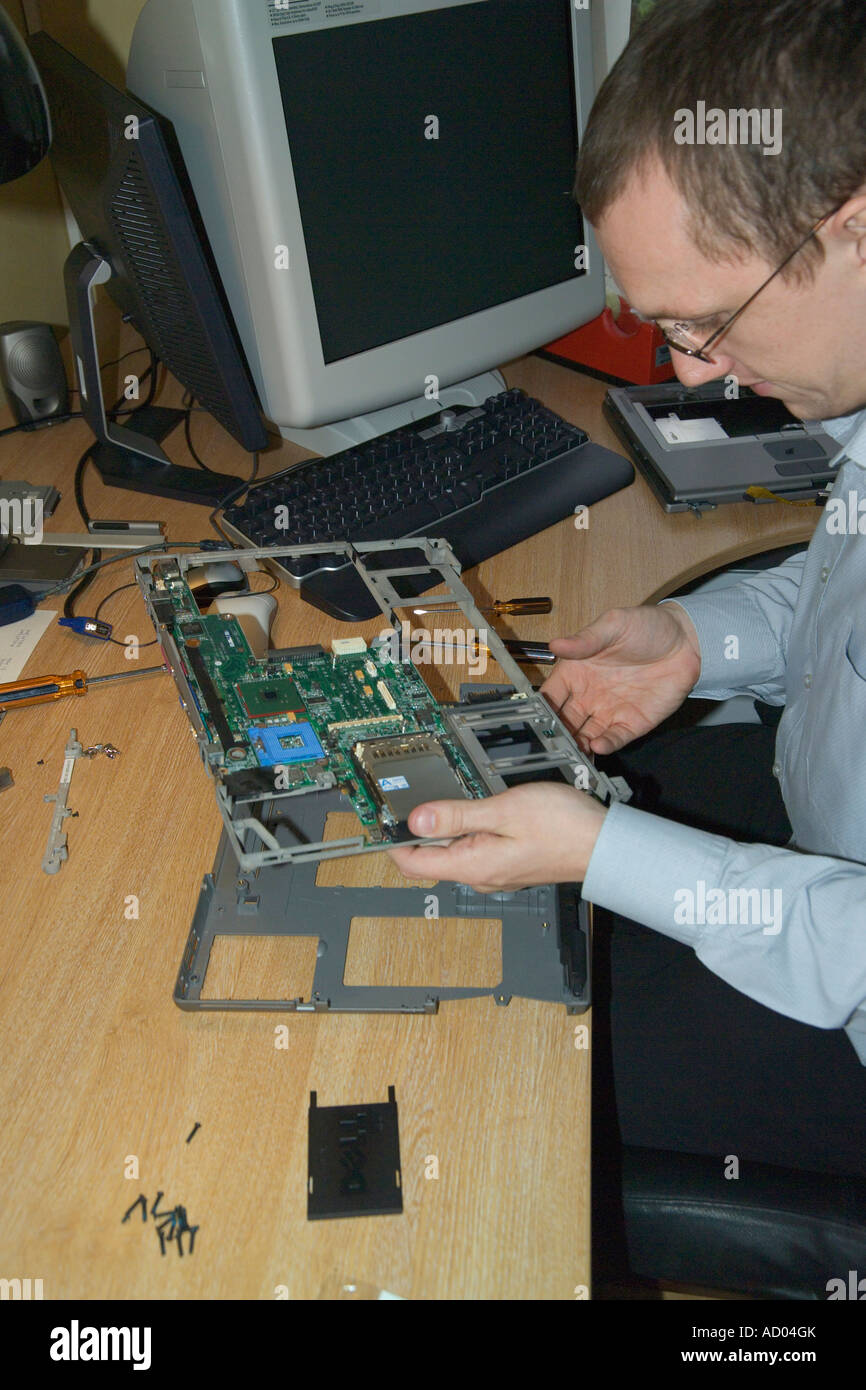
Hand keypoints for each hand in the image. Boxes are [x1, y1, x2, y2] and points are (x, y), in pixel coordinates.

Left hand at [386, 782, 607, 891]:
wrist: (605, 844)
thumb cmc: (563, 828)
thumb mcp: (503, 811)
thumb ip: (456, 816)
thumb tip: (416, 820)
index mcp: (471, 866)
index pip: (412, 864)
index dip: (391, 840)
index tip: (383, 816)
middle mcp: (479, 875)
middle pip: (429, 858)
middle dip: (416, 829)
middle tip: (412, 796)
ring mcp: (494, 871)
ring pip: (452, 851)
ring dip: (444, 827)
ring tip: (447, 795)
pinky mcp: (508, 863)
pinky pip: (474, 848)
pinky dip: (465, 829)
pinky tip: (476, 807)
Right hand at [541, 602, 700, 754]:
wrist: (687, 641)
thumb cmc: (647, 627)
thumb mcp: (612, 625)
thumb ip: (584, 640)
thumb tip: (555, 644)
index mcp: (576, 671)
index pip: (550, 695)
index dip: (540, 708)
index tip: (533, 718)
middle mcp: (588, 695)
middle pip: (564, 720)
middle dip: (556, 734)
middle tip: (551, 743)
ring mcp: (609, 711)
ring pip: (585, 735)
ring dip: (577, 745)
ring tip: (572, 750)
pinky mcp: (631, 723)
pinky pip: (614, 739)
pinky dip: (605, 745)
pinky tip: (597, 746)